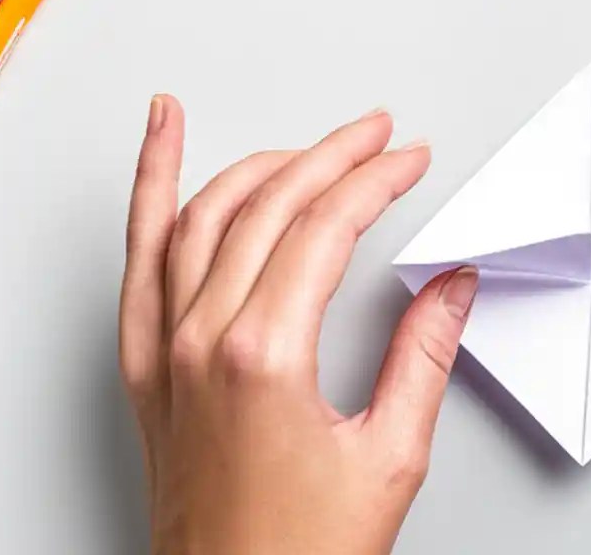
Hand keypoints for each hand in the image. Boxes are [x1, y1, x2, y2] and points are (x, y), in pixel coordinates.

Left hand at [119, 95, 478, 554]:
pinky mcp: (148, 368)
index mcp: (264, 356)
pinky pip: (140, 258)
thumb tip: (450, 288)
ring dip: (260, 163)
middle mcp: (202, 342)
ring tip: (307, 140)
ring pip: (201, 216)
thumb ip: (423, 356)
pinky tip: (160, 141)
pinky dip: (149, 188)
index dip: (375, 181)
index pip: (325, 227)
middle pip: (268, 207)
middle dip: (330, 156)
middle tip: (376, 135)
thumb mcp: (390, 455)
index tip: (408, 161)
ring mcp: (166, 351)